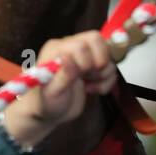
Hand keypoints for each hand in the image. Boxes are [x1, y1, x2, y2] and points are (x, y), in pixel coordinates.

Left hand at [3, 31, 116, 146]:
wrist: (49, 113)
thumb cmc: (45, 101)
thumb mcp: (51, 92)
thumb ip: (62, 76)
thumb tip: (69, 58)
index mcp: (57, 49)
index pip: (82, 43)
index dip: (86, 60)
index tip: (81, 75)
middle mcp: (71, 48)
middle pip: (97, 40)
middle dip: (99, 63)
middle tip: (89, 77)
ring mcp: (83, 57)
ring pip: (107, 55)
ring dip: (103, 75)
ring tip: (88, 86)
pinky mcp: (92, 68)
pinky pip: (110, 68)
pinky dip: (106, 82)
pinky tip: (92, 89)